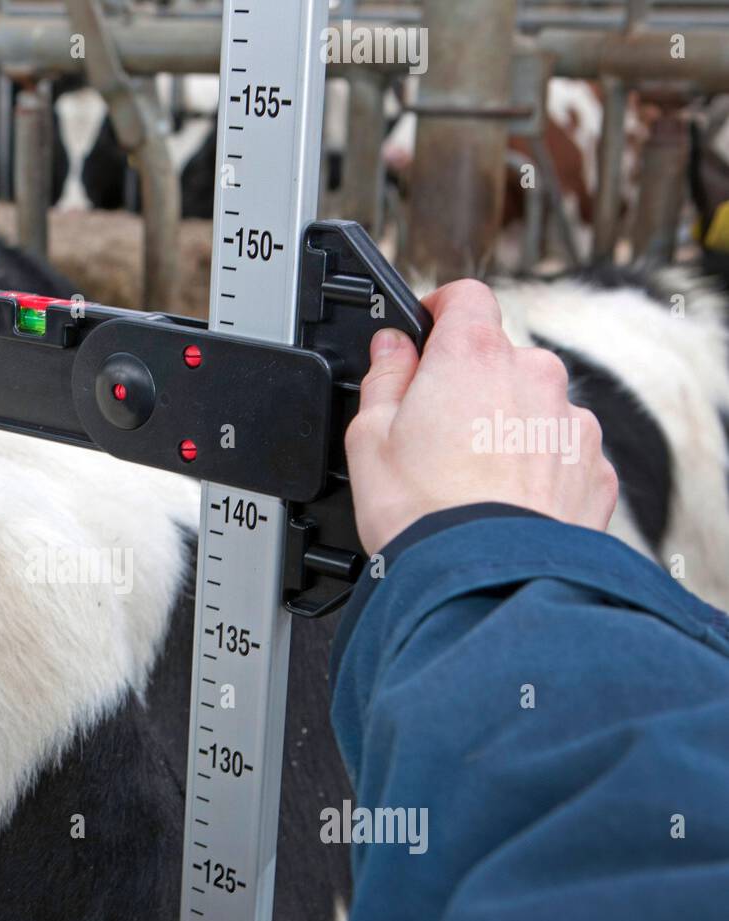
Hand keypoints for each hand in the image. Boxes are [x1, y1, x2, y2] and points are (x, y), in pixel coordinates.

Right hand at [346, 279, 618, 557]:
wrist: (483, 581)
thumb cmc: (422, 513)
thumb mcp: (369, 438)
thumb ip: (383, 378)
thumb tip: (391, 348)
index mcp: (473, 356)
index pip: (466, 297)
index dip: (440, 312)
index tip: (424, 335)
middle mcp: (534, 376)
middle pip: (501, 358)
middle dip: (470, 384)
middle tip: (433, 434)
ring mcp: (572, 424)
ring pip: (535, 407)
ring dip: (507, 427)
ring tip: (470, 481)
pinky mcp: (595, 471)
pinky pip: (562, 455)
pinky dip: (538, 470)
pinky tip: (504, 504)